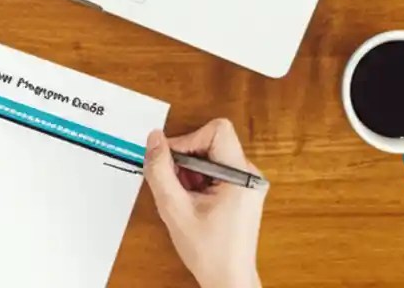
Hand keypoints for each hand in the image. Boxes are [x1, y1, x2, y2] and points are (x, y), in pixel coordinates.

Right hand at [144, 119, 266, 287]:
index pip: (217, 130)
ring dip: (191, 172)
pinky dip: (199, 181)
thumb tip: (154, 140)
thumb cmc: (210, 252)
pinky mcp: (241, 191)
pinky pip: (216, 171)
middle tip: (176, 186)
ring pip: (212, 156)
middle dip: (187, 160)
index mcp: (241, 176)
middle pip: (212, 142)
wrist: (228, 279)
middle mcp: (250, 175)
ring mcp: (247, 183)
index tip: (173, 162)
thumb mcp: (175, 210)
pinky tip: (193, 202)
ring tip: (185, 199)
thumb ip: (160, 171)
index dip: (189, 140)